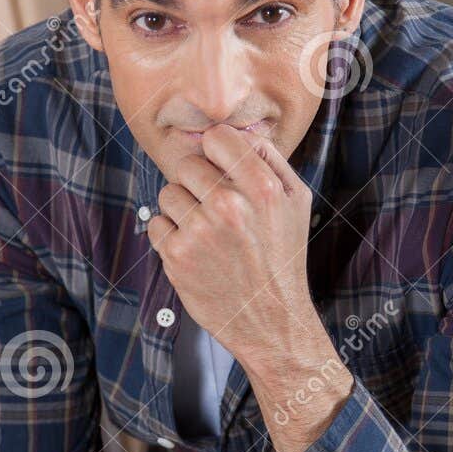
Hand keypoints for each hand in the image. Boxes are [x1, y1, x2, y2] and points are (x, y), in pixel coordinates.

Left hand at [145, 123, 314, 366]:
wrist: (270, 319)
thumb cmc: (282, 257)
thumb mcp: (296, 202)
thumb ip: (270, 160)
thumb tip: (237, 132)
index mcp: (262, 188)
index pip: (216, 136)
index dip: (216, 151)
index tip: (221, 168)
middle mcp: (229, 206)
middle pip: (187, 164)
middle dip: (198, 182)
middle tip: (216, 208)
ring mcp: (199, 232)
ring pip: (168, 192)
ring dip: (182, 209)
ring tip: (206, 231)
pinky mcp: (176, 257)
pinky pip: (156, 224)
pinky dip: (169, 235)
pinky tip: (194, 250)